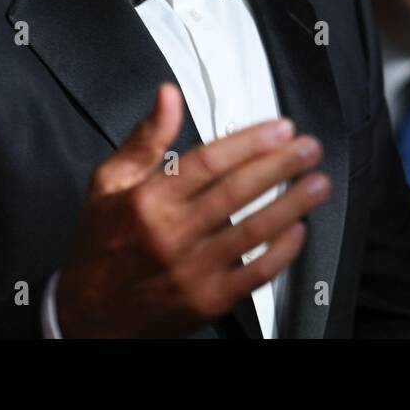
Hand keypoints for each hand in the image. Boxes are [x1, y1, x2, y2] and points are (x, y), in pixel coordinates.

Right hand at [55, 83, 330, 336]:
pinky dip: (282, 251)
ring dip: (292, 204)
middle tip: (309, 147)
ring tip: (318, 182)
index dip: (249, 141)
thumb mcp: (108, 182)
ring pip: (253, 231)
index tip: (280, 128)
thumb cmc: (101, 244)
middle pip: (237, 191)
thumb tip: (168, 94)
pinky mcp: (209, 300)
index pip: (208, 161)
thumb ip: (145, 138)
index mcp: (148, 201)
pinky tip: (299, 229)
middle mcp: (172, 234)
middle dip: (281, 165)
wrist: (91, 315)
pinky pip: (256, 274)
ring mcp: (193, 271)